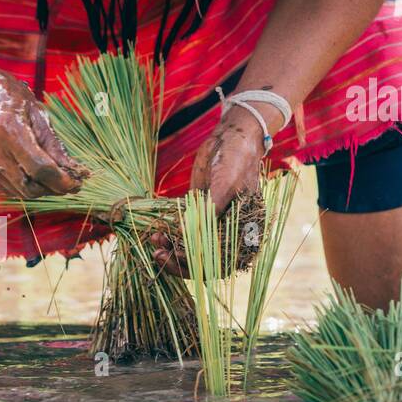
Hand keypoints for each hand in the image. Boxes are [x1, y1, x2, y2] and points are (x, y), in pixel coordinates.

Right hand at [0, 64, 87, 198]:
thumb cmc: (8, 99)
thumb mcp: (37, 113)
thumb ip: (54, 145)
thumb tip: (75, 172)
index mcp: (8, 129)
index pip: (40, 168)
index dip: (61, 181)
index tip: (77, 183)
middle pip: (30, 186)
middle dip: (53, 188)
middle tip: (67, 183)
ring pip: (19, 192)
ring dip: (39, 188)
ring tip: (49, 175)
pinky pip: (6, 188)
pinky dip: (22, 184)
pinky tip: (27, 170)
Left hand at [150, 106, 267, 275]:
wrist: (232, 137)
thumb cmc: (235, 158)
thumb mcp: (225, 183)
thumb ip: (210, 210)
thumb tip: (187, 236)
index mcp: (246, 232)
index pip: (221, 263)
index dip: (198, 264)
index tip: (177, 254)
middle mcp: (230, 234)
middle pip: (203, 262)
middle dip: (179, 261)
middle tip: (159, 253)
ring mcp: (213, 225)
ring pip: (190, 250)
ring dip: (171, 250)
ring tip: (155, 239)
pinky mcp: (199, 215)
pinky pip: (183, 233)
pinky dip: (170, 236)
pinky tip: (157, 233)